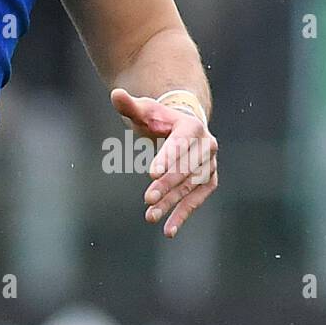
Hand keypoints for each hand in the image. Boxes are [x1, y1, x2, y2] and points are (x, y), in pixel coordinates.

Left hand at [111, 87, 217, 238]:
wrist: (179, 127)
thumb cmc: (157, 118)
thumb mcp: (142, 110)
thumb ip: (128, 105)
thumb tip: (115, 94)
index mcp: (192, 126)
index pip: (179, 144)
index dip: (166, 158)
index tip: (151, 173)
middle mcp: (207, 146)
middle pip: (185, 169)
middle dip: (166, 185)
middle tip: (147, 199)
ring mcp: (210, 165)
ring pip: (189, 187)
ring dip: (171, 203)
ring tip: (150, 216)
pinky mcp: (209, 181)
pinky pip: (196, 200)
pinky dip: (183, 214)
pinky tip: (169, 230)